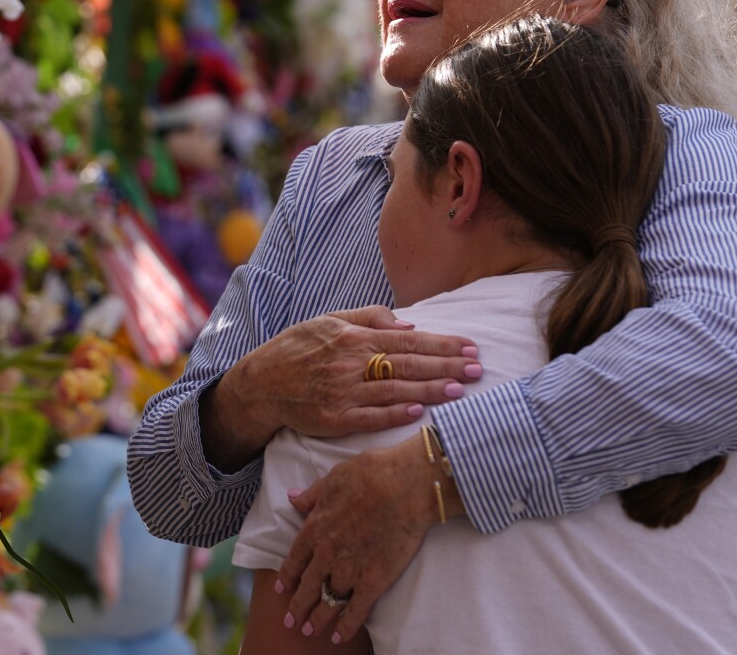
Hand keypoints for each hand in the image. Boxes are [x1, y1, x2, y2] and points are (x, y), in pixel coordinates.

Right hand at [202, 306, 479, 469]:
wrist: (260, 384)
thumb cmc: (297, 350)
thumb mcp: (328, 321)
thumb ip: (368, 318)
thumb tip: (407, 324)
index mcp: (353, 338)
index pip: (408, 340)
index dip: (441, 343)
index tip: (469, 347)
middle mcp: (350, 363)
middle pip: (408, 364)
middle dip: (445, 366)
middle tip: (476, 369)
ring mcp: (343, 392)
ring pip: (394, 391)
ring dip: (429, 390)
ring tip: (459, 390)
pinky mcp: (333, 419)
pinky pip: (370, 418)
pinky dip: (394, 415)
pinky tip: (418, 412)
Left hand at [275, 436, 461, 642]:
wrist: (405, 485)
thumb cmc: (371, 474)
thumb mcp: (333, 478)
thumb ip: (312, 495)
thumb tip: (292, 499)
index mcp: (314, 528)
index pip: (295, 559)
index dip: (287, 576)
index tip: (281, 589)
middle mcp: (326, 553)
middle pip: (308, 586)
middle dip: (297, 606)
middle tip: (290, 620)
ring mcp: (349, 570)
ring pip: (328, 601)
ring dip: (318, 619)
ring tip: (310, 631)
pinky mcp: (373, 581)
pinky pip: (355, 611)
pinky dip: (346, 626)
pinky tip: (338, 637)